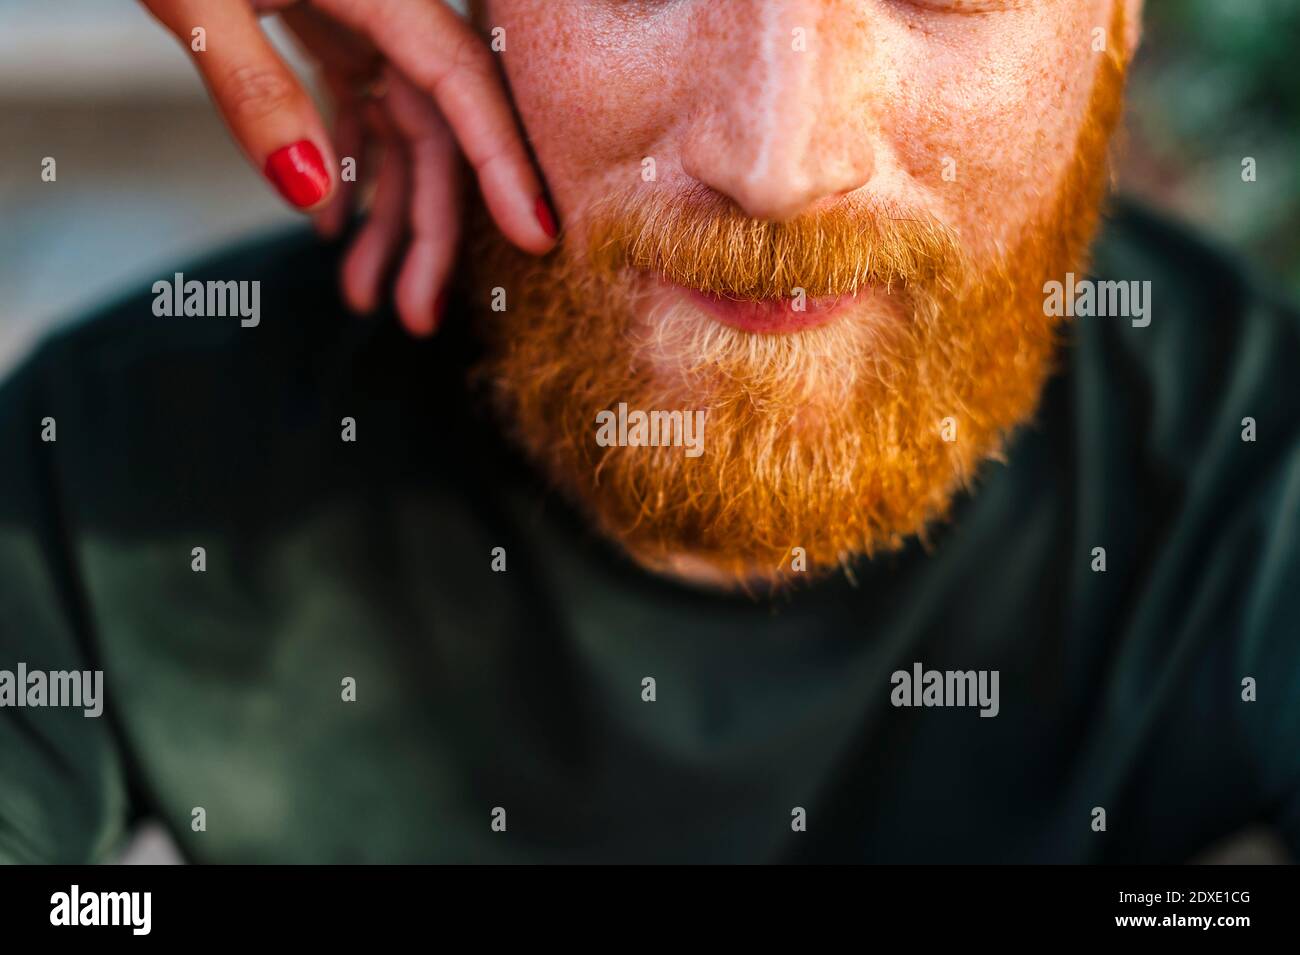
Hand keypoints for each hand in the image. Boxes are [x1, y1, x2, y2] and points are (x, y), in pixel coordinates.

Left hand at [139, 0, 558, 334]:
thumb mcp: (197, 1)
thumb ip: (254, 91)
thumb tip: (308, 197)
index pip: (461, 85)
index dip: (503, 166)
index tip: (537, 240)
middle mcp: (391, 8)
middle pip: (437, 131)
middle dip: (429, 231)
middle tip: (414, 318)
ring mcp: (366, 19)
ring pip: (403, 133)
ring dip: (388, 218)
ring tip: (363, 295)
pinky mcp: (339, 26)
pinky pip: (363, 111)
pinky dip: (350, 171)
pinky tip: (332, 226)